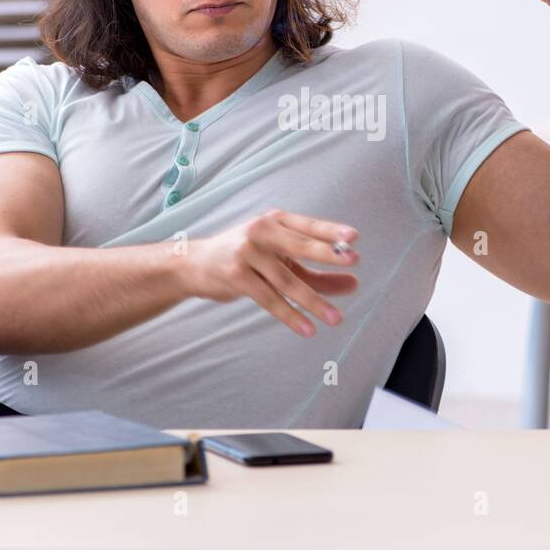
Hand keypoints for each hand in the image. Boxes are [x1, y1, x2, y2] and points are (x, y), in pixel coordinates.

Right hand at [182, 209, 359, 336]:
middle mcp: (261, 230)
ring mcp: (246, 252)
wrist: (195, 265)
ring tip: (336, 318)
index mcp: (274, 221)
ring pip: (286, 279)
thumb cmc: (244, 259)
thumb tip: (354, 284)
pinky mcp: (236, 275)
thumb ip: (317, 273)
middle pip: (299, 244)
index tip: (354, 237)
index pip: (307, 225)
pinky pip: (269, 298)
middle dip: (327, 253)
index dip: (330, 230)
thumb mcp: (280, 260)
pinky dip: (290, 315)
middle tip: (353, 261)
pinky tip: (308, 328)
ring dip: (313, 301)